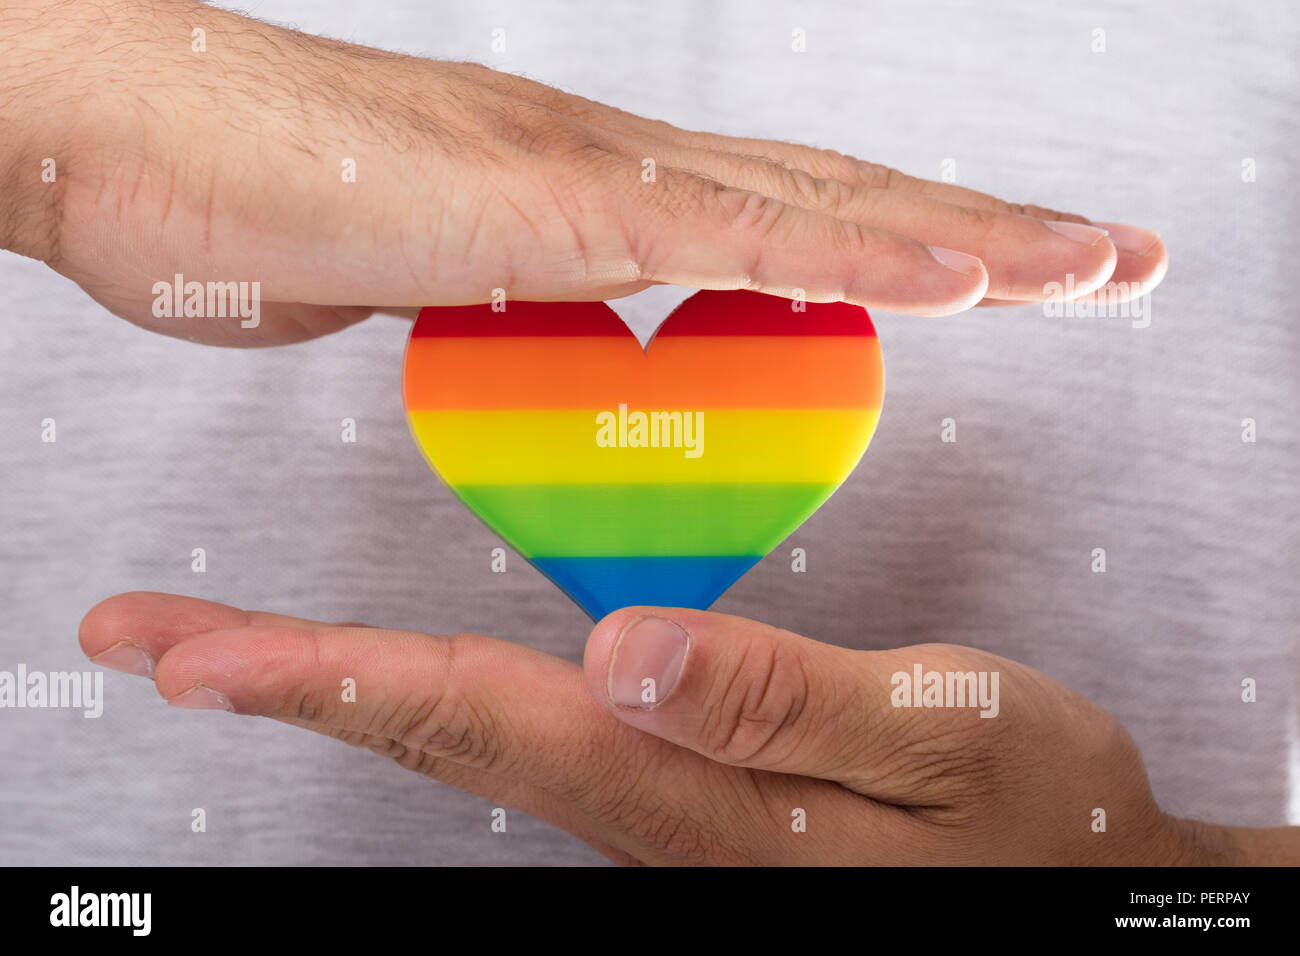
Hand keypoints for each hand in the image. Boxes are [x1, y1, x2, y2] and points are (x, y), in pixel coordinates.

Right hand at [4, 0, 1165, 345]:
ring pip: (811, 209)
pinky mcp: (528, 205)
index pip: (792, 223)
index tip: (1018, 274)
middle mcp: (612, 163)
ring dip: (961, 240)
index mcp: (596, 191)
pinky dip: (840, 260)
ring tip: (1087, 267)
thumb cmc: (241, 201)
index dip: (913, 246)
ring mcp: (578, 172)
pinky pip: (713, 241)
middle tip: (1113, 259)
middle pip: (840, 203)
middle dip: (991, 235)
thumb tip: (554, 331)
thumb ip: (507, 304)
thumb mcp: (417, 280)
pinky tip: (946, 278)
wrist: (109, 125)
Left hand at [80, 592, 1292, 864]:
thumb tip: (630, 650)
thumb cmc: (1028, 812)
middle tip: (148, 641)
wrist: (1072, 873)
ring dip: (338, 681)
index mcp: (692, 791)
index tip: (193, 657)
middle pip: (431, 730)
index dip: (327, 680)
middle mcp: (644, 802)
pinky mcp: (675, 776)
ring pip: (462, 729)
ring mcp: (652, 798)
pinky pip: (522, 725)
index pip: (475, 718)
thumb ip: (785, 699)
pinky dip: (429, 683)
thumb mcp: (941, 738)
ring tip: (235, 646)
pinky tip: (401, 666)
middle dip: (280, 683)